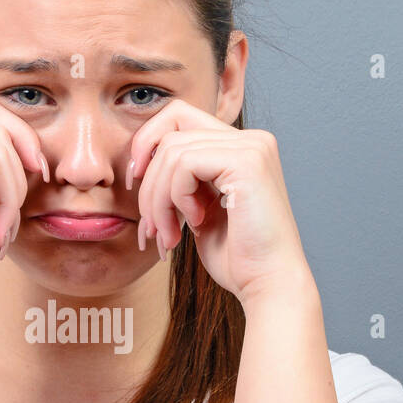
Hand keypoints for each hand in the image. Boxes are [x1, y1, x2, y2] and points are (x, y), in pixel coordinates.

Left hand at [126, 100, 315, 308]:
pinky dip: (176, 197)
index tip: (134, 184)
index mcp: (242, 147)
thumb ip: (182, 180)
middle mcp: (251, 140)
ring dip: (158, 200)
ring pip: (171, 151)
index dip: (146, 145)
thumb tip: (139, 163)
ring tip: (170, 235)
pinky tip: (196, 223)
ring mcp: (252, 147)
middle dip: (148, 182)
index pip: (178, 117)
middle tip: (152, 227)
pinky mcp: (247, 162)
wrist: (268, 284)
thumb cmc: (237, 258)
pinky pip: (184, 164)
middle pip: (171, 130)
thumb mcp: (201, 209)